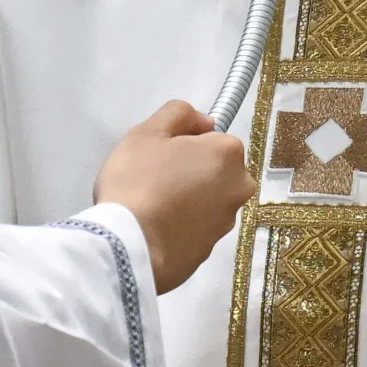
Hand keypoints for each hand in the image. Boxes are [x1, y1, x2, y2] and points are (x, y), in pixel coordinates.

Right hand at [93, 100, 254, 293]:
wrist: (128, 248)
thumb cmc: (137, 182)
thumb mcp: (147, 132)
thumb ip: (179, 113)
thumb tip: (205, 122)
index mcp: (228, 155)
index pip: (213, 138)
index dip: (186, 143)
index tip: (161, 155)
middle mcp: (237, 189)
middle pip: (215, 170)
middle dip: (191, 171)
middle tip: (155, 179)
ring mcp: (225, 224)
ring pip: (207, 201)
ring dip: (187, 200)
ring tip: (151, 206)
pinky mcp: (208, 252)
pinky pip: (195, 229)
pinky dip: (181, 226)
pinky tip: (154, 228)